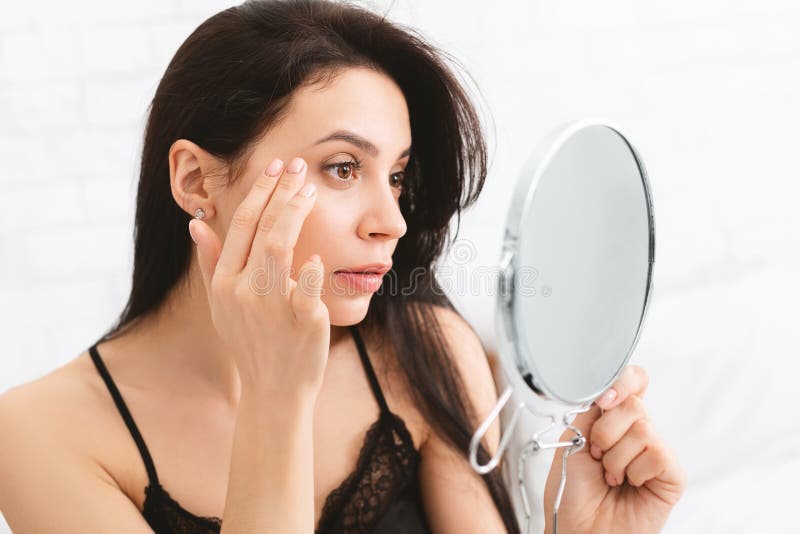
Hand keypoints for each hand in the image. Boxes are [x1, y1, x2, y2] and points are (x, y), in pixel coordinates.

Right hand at [188, 156, 330, 401]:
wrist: (274, 390)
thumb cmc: (251, 343)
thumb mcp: (222, 305)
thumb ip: (211, 264)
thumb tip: (197, 225)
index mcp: (225, 283)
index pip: (240, 225)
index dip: (258, 193)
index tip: (273, 168)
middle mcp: (243, 291)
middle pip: (261, 228)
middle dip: (279, 191)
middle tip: (295, 165)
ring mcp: (271, 306)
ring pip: (279, 247)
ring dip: (294, 214)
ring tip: (309, 191)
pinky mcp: (302, 321)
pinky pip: (306, 288)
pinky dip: (311, 271)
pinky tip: (315, 256)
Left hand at [543, 365, 686, 533]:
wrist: (579, 528)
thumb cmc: (573, 491)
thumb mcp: (573, 439)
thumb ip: (592, 411)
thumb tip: (610, 390)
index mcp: (615, 420)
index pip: (634, 381)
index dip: (623, 381)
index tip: (604, 399)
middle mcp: (640, 432)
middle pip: (633, 403)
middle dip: (604, 432)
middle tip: (597, 456)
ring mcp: (658, 452)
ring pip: (643, 428)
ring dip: (615, 456)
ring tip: (611, 476)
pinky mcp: (673, 474)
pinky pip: (657, 452)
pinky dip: (634, 470)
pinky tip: (629, 484)